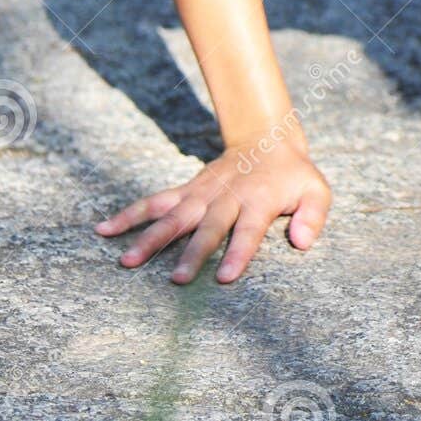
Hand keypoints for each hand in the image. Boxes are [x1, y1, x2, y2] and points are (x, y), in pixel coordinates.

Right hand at [94, 139, 330, 283]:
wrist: (267, 140)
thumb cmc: (293, 175)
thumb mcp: (316, 190)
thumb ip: (313, 216)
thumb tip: (302, 242)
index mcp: (259, 200)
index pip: (249, 230)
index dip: (238, 252)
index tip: (224, 277)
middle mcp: (227, 196)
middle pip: (208, 227)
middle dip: (192, 252)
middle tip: (176, 280)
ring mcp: (202, 193)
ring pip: (174, 216)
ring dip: (151, 238)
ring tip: (127, 261)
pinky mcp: (187, 190)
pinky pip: (155, 202)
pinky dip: (129, 214)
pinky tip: (104, 229)